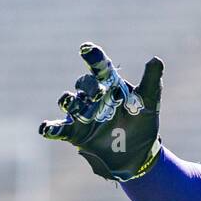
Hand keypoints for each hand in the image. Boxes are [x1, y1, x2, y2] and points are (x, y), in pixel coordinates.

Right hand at [39, 43, 162, 180]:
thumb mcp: (149, 102)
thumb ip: (152, 81)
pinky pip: (59, 129)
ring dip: (69, 102)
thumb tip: (155, 59)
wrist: (137, 153)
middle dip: (89, 85)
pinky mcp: (74, 132)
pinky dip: (50, 128)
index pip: (102, 68)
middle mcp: (93, 96)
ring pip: (70, 103)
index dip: (94, 57)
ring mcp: (82, 113)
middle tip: (98, 92)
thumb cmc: (142, 122)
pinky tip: (45, 129)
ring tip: (70, 101)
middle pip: (84, 84)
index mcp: (111, 85)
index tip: (86, 48)